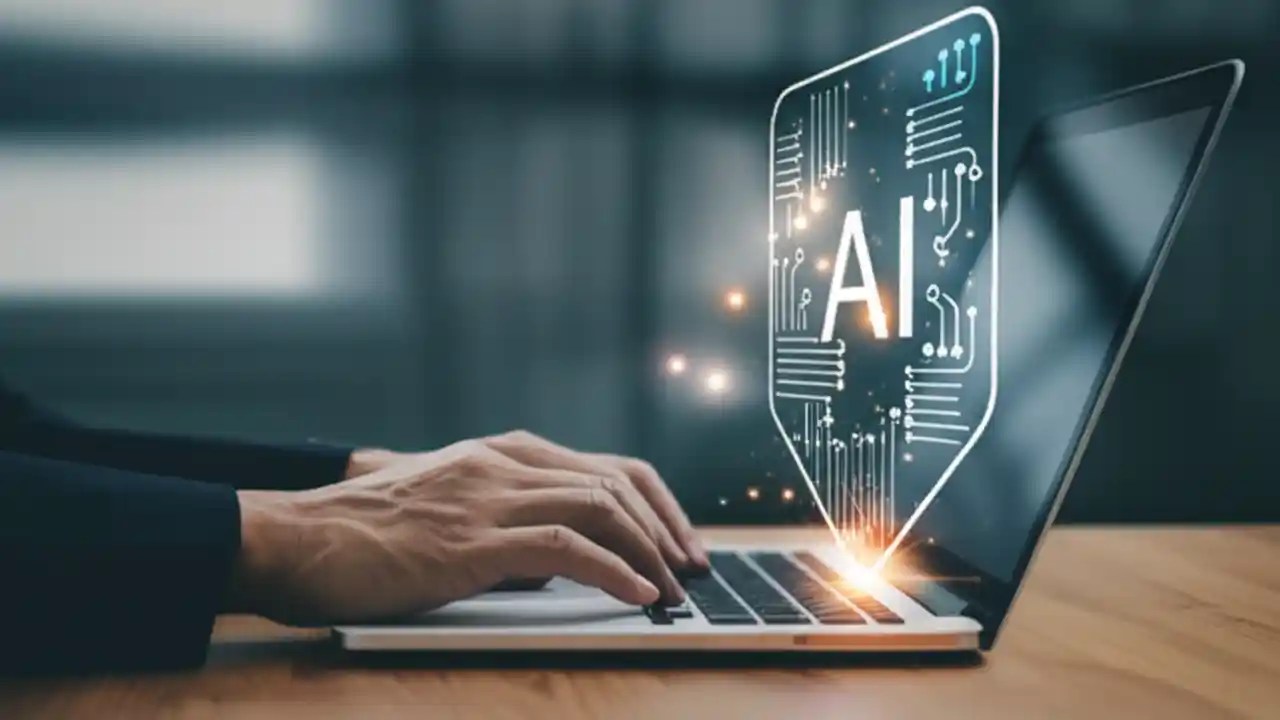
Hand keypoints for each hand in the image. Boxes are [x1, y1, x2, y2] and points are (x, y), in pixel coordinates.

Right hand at [229, 436, 693, 624]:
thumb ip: (499, 525)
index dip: (651, 502)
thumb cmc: (360, 537)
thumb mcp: (442, 514)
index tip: (677, 539)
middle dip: (663, 527)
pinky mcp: (471, 541)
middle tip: (689, 569)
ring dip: (647, 550)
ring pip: (597, 506)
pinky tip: (635, 594)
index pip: (600, 465)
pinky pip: (565, 548)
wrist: (293, 540)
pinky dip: (611, 569)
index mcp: (497, 454)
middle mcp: (500, 464)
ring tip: (670, 589)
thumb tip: (553, 565)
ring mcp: (487, 497)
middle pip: (612, 481)